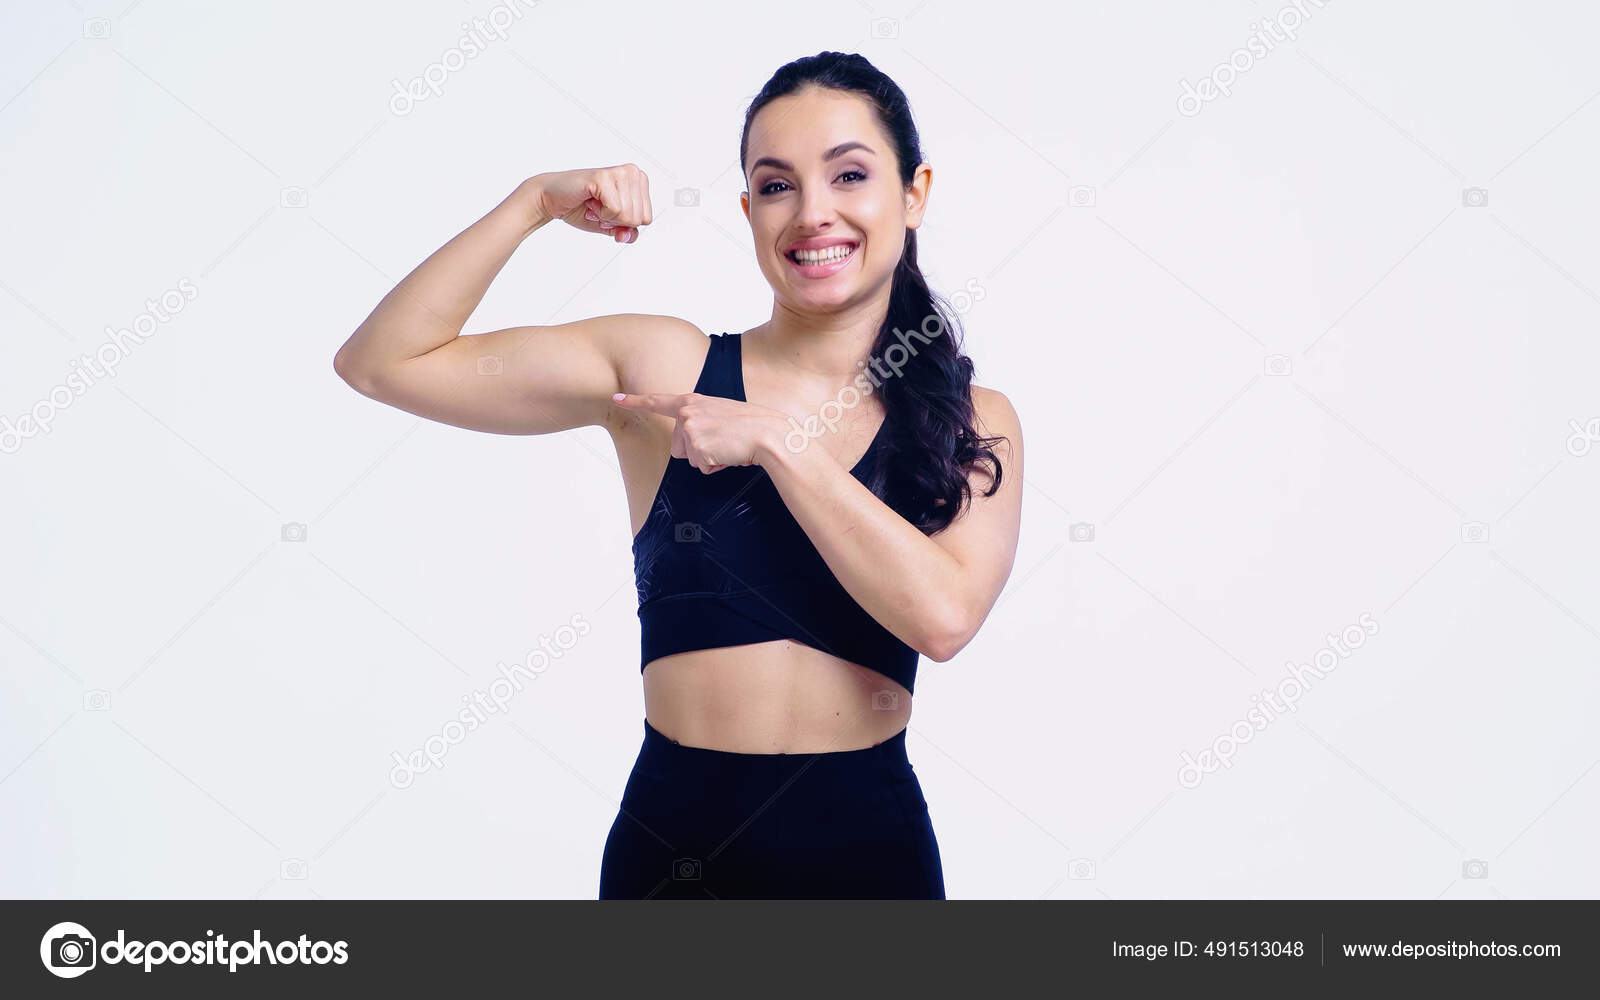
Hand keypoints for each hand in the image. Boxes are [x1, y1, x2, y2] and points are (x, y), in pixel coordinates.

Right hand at [530, 164, 652, 243]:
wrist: (553, 199)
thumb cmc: (582, 208)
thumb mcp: (611, 226)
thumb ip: (626, 232)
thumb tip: (628, 236)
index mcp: (639, 180)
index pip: (646, 218)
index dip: (624, 223)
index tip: (608, 210)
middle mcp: (632, 172)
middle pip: (638, 218)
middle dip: (615, 221)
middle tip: (599, 207)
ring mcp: (619, 173)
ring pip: (628, 215)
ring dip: (607, 217)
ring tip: (595, 203)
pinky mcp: (604, 177)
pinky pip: (615, 210)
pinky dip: (600, 213)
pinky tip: (591, 200)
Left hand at [611, 391, 786, 473]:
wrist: (769, 434)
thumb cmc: (752, 426)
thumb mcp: (722, 413)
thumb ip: (702, 420)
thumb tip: (695, 445)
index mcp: (693, 401)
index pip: (658, 401)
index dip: (635, 401)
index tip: (617, 398)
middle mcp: (687, 413)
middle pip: (677, 446)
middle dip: (697, 451)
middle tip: (722, 441)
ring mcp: (691, 430)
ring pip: (689, 458)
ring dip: (708, 459)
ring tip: (727, 446)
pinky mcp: (698, 448)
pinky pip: (702, 468)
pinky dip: (716, 466)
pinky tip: (729, 454)